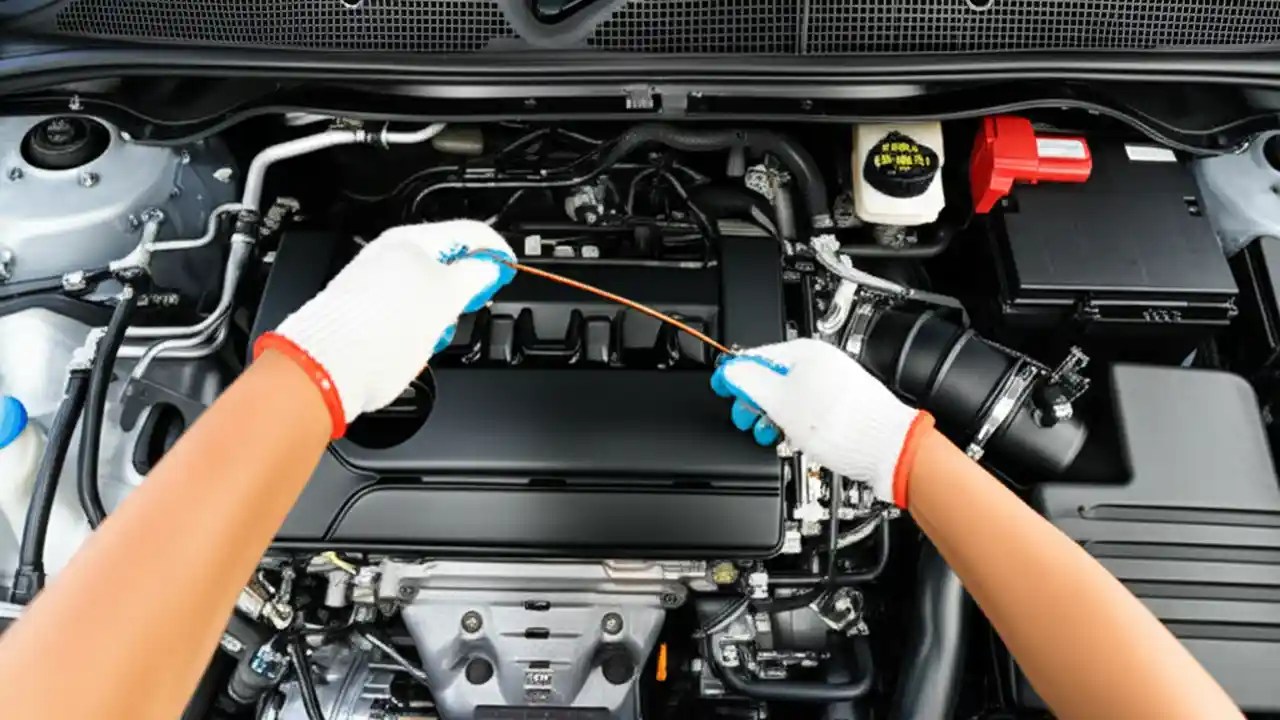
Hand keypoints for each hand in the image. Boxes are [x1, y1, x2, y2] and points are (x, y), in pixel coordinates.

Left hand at [255, 220, 514, 437]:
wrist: (329, 366)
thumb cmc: (382, 329)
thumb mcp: (447, 297)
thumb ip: (475, 276)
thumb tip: (489, 267)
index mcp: (411, 241)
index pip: (468, 234)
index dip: (495, 252)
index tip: (508, 271)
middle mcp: (389, 256)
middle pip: (446, 260)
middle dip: (466, 284)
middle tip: (477, 302)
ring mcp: (375, 282)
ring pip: (427, 288)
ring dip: (442, 308)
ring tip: (439, 328)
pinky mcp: (366, 309)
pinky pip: (406, 309)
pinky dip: (419, 322)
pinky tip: (415, 339)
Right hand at [711, 338, 933, 507]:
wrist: (888, 449)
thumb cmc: (844, 425)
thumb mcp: (781, 402)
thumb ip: (751, 383)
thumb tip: (730, 370)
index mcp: (805, 353)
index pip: (756, 357)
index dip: (734, 376)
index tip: (721, 389)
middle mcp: (821, 364)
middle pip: (771, 377)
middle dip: (753, 400)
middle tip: (745, 419)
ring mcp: (833, 385)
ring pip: (788, 396)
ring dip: (772, 415)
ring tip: (769, 433)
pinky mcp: (842, 407)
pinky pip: (807, 409)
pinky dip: (793, 422)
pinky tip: (793, 436)